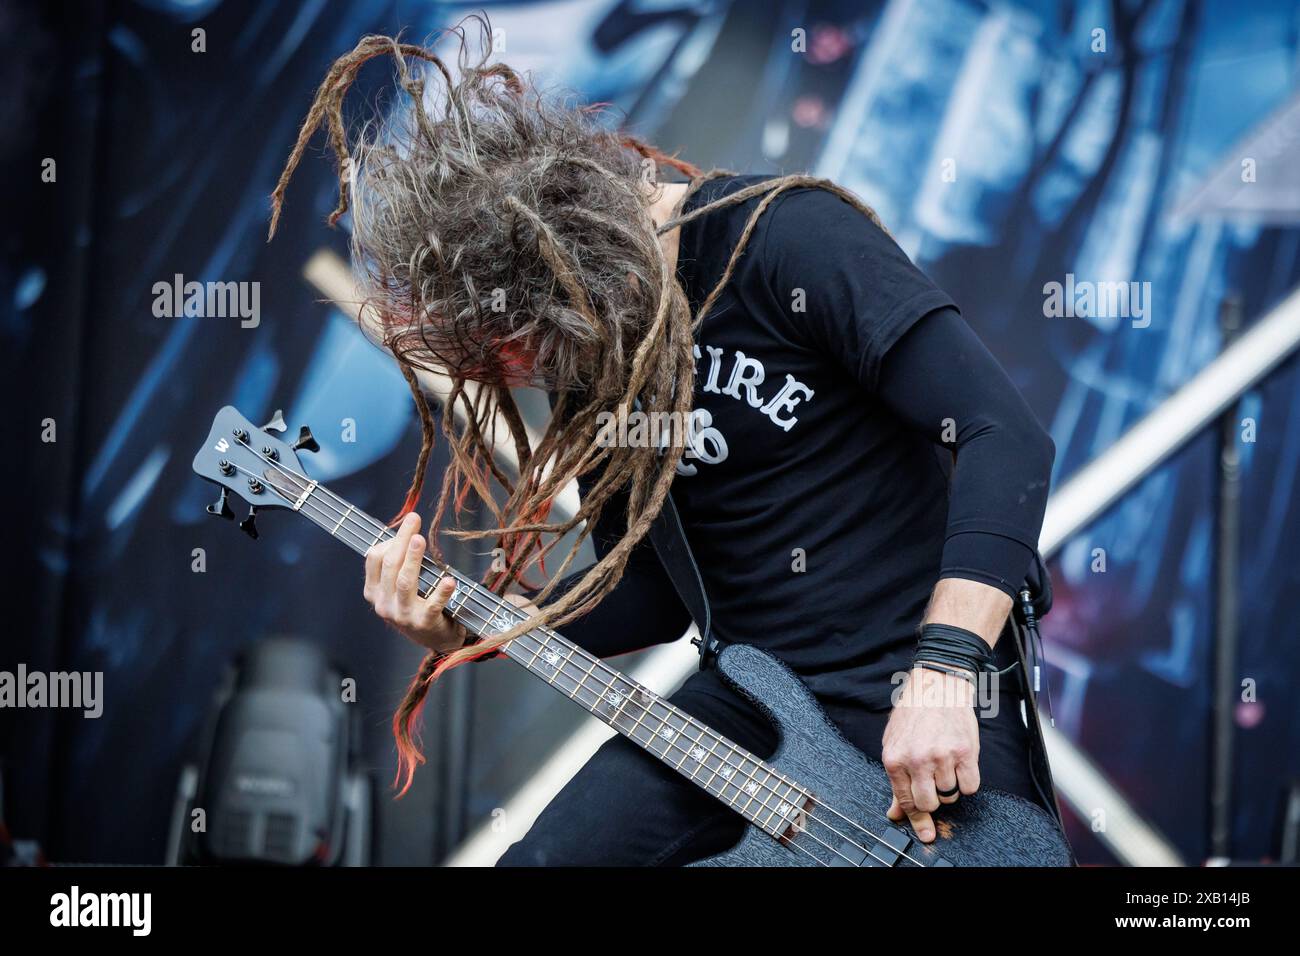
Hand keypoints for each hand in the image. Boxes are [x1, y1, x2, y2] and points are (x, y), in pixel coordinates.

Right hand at [362, 513, 541, 654]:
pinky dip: (441, 592)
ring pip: (406, 582)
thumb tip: (406, 530)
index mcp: (375, 592)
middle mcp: (385, 604)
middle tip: (415, 520)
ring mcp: (404, 615)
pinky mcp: (425, 624)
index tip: (408, 522)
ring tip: (420, 540)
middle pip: (391, 566)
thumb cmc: (418, 604)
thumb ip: (398, 564)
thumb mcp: (399, 587)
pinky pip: (433, 605)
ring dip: (413, 559)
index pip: (375, 559)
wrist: (435, 638)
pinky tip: (449, 581)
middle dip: (402, 540)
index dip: (390, 538)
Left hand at [881, 667, 979, 842]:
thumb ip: (895, 780)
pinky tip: (960, 763)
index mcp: (895, 759)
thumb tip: (894, 813)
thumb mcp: (894, 744)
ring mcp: (942, 756)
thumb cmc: (914, 713)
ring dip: (950, 786)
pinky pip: (970, 786)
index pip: (906, 802)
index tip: (926, 834)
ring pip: (950, 795)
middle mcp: (917, 760)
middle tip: (934, 783)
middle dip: (933, 800)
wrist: (938, 685)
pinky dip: (967, 781)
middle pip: (929, 804)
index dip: (917, 820)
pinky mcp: (966, 752)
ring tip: (945, 762)